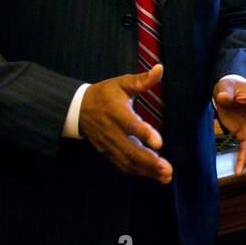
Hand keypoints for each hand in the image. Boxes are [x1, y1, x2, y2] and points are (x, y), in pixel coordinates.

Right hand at [79, 64, 172, 183]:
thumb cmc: (105, 94)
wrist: (78, 108)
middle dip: (149, 161)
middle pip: (130, 150)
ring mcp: (109, 144)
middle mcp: (111, 131)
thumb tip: (160, 68)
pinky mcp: (108, 152)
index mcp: (115, 111)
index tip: (159, 143)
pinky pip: (123, 165)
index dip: (144, 133)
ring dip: (146, 171)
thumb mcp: (121, 83)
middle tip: (167, 169)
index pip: (130, 124)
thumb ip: (142, 80)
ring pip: (127, 161)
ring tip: (166, 176)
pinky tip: (155, 175)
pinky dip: (138, 172)